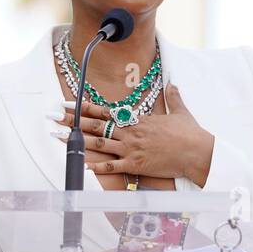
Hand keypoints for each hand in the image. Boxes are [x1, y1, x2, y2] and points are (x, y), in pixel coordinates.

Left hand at [51, 84, 213, 183]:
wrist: (198, 151)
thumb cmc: (190, 133)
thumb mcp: (181, 111)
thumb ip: (174, 96)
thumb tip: (173, 84)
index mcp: (138, 119)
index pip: (107, 111)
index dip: (86, 107)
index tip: (70, 103)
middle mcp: (131, 132)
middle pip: (97, 125)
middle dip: (74, 121)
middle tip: (54, 117)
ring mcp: (132, 149)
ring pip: (100, 143)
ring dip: (78, 141)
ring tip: (59, 137)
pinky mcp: (137, 165)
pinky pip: (113, 167)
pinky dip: (97, 167)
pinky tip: (83, 166)